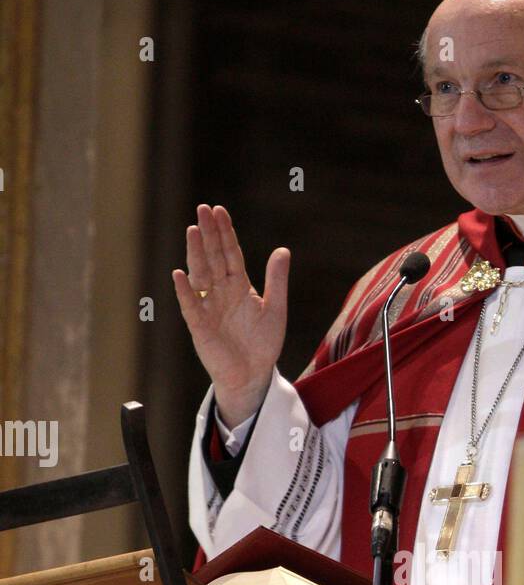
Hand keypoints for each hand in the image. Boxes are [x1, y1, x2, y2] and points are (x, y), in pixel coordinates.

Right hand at [172, 204, 289, 427]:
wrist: (254, 375)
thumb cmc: (262, 343)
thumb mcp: (275, 309)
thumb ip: (277, 281)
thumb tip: (283, 250)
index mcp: (238, 286)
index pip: (230, 253)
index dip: (225, 233)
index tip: (219, 211)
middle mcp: (220, 292)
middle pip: (212, 257)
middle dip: (208, 234)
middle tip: (203, 209)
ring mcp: (208, 307)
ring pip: (200, 275)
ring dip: (196, 253)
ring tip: (193, 230)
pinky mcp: (200, 327)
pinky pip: (190, 306)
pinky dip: (185, 291)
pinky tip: (180, 274)